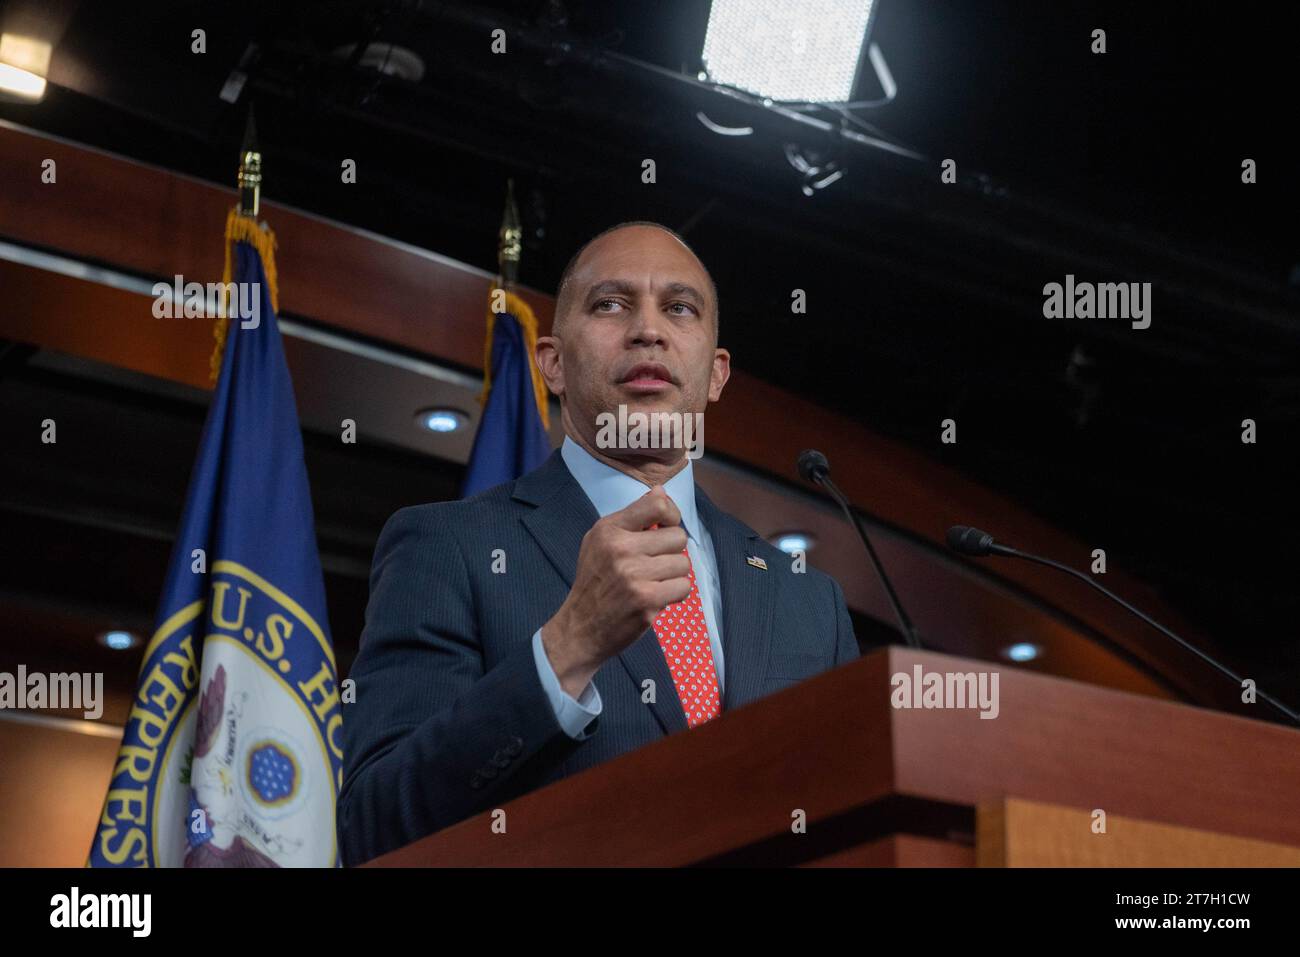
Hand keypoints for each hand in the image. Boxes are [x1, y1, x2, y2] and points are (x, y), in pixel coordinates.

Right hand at [541, 486, 690, 696]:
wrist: (579, 627)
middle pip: (678, 537)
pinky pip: (683, 587)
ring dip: (673, 575)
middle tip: (655, 564)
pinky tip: (657, 596)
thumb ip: (632, 516)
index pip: (658, 505)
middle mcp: (621, 548)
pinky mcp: (647, 601)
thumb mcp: (600, 541)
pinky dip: (675, 594)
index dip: (671, 515)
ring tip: (653, 581)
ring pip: (683, 563)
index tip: (664, 528)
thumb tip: (662, 491)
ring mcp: (634, 576)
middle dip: (671, 551)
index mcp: (609, 529)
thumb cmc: (594, 581)